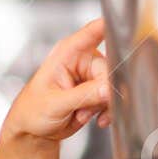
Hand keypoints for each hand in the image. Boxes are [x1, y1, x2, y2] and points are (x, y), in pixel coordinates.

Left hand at [2, 17, 110, 142]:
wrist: (32, 131)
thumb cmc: (31, 111)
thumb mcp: (55, 103)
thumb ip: (83, 95)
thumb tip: (108, 88)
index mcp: (67, 53)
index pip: (92, 32)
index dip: (109, 26)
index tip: (125, 27)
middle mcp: (82, 61)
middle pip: (110, 67)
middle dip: (104, 90)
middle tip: (87, 106)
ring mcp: (91, 76)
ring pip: (114, 85)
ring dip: (104, 103)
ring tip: (82, 113)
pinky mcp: (97, 91)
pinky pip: (114, 97)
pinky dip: (108, 110)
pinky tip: (97, 119)